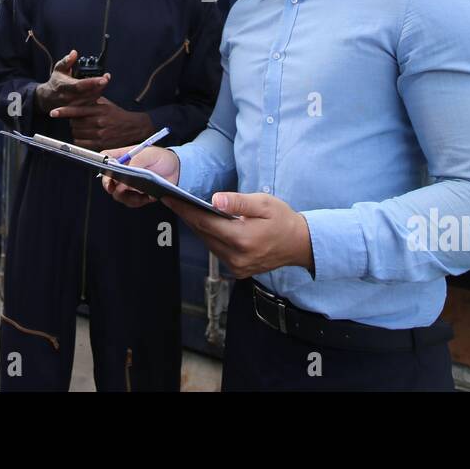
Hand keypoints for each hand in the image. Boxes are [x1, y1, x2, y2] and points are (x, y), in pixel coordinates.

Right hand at [34, 50, 108, 114]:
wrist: (47, 98)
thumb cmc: (55, 81)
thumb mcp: (58, 69)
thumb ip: (67, 61)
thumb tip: (74, 53)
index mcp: (64, 86)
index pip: (80, 85)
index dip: (93, 82)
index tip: (104, 78)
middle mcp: (69, 98)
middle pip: (89, 93)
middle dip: (100, 86)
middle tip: (106, 78)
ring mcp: (73, 106)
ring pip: (91, 100)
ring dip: (99, 91)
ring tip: (103, 82)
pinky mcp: (77, 111)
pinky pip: (90, 105)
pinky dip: (95, 97)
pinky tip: (98, 90)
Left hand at [50, 97, 152, 149]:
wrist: (134, 128)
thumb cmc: (118, 115)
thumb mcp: (106, 104)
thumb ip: (92, 99)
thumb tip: (79, 94)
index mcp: (99, 109)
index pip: (78, 110)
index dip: (64, 111)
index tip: (53, 112)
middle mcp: (99, 121)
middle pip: (75, 123)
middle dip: (73, 121)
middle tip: (78, 120)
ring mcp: (100, 134)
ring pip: (77, 133)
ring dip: (76, 131)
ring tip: (83, 128)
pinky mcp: (101, 144)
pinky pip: (82, 144)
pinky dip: (79, 140)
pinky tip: (84, 137)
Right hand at [98, 146, 178, 208]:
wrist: (177, 170)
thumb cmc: (162, 157)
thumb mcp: (150, 154)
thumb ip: (137, 161)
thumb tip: (125, 172)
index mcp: (124, 157)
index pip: (105, 158)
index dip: (101, 163)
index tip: (105, 171)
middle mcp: (123, 171)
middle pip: (108, 179)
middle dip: (111, 186)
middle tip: (119, 188)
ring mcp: (129, 184)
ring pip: (117, 194)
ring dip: (124, 195)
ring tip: (136, 193)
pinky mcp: (138, 195)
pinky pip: (131, 202)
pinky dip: (135, 201)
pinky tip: (144, 197)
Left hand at [161, 192, 314, 278]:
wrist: (300, 244)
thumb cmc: (283, 220)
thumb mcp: (264, 204)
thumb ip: (238, 202)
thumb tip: (215, 200)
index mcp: (242, 239)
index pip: (204, 222)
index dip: (184, 209)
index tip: (169, 198)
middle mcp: (236, 257)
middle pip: (203, 233)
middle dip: (187, 216)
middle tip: (173, 199)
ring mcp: (236, 266)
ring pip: (207, 243)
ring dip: (198, 227)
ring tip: (186, 209)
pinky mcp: (237, 270)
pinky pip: (216, 251)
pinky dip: (210, 237)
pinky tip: (207, 224)